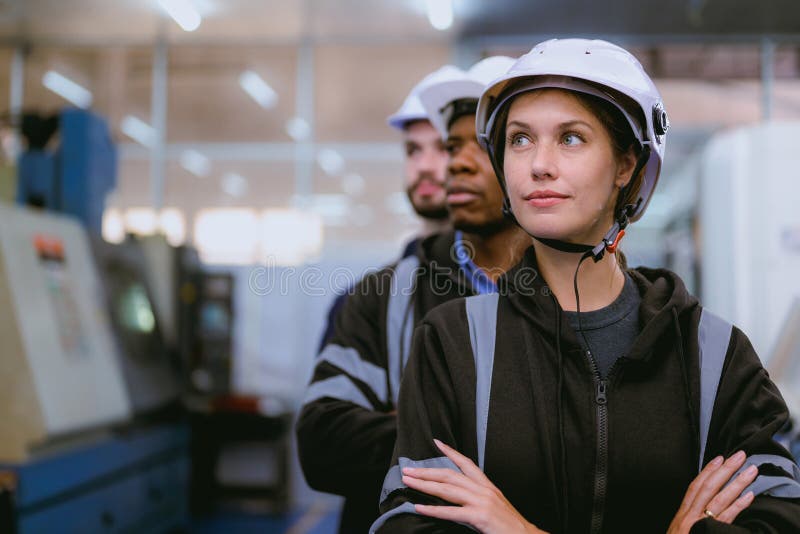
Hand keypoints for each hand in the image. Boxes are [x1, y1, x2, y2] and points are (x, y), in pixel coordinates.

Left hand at [401, 439, 546, 533]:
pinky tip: (419, 507)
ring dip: (424, 485)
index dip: (450, 451)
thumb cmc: (509, 525)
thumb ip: (477, 497)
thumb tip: (459, 496)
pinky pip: (451, 512)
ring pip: (447, 489)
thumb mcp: (494, 505)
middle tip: (408, 469)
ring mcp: (481, 502)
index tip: (436, 442)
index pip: (466, 463)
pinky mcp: (479, 516)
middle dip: (426, 471)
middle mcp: (483, 490)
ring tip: (408, 482)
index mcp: (487, 486)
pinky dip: (433, 509)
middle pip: (449, 475)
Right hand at [667, 451, 757, 533]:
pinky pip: (726, 517)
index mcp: (683, 514)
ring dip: (736, 483)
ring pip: (719, 499)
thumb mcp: (678, 531)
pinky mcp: (709, 533)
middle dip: (724, 470)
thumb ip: (688, 519)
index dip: (707, 471)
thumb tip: (699, 508)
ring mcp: (699, 524)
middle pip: (708, 487)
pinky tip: (749, 496)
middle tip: (739, 456)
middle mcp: (690, 516)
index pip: (695, 486)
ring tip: (750, 472)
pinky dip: (738, 505)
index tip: (719, 458)